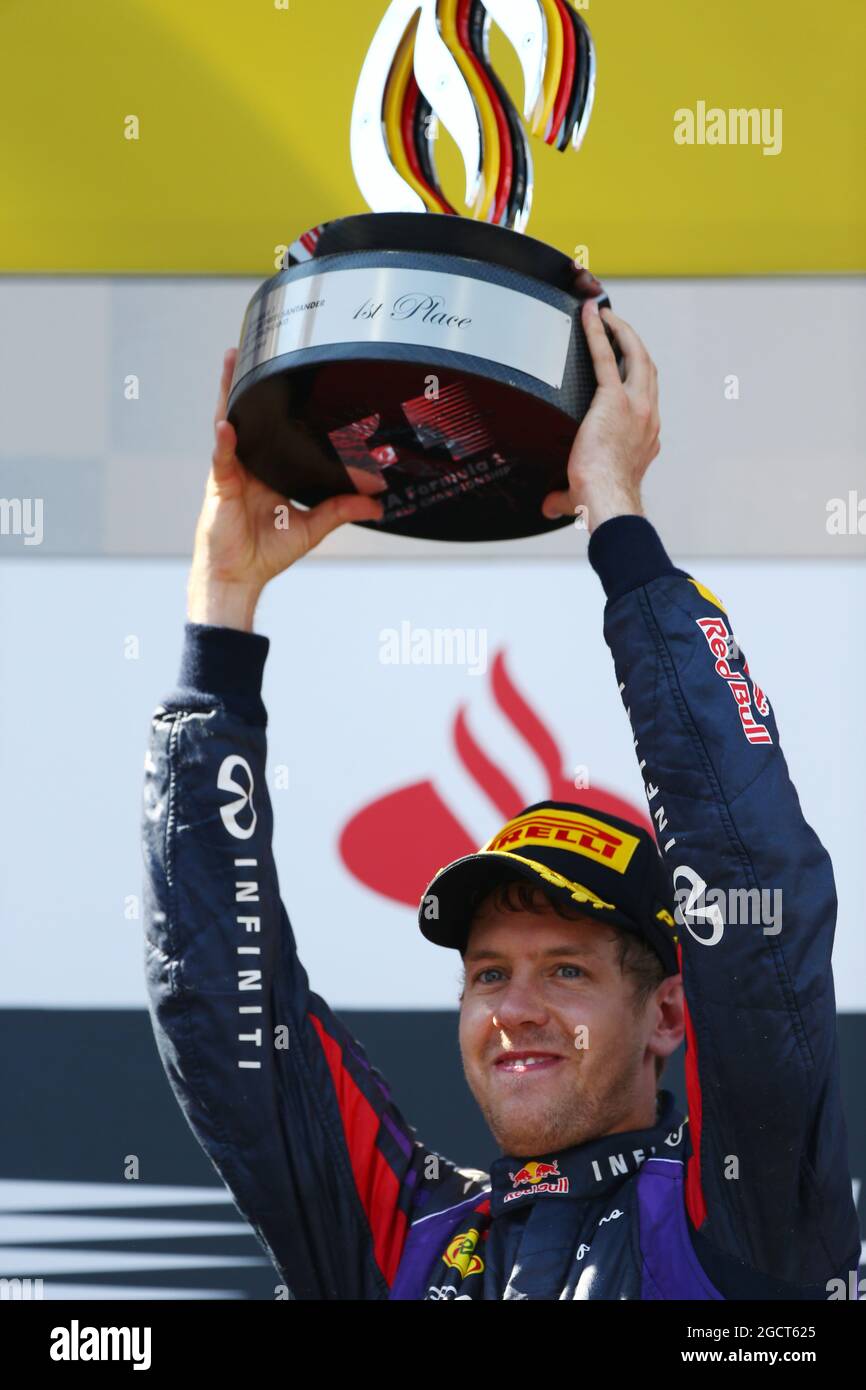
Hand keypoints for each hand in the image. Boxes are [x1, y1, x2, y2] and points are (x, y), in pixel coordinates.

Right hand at [187, 349, 383, 628]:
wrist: (239, 576)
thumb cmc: (266, 551)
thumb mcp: (313, 526)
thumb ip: (342, 508)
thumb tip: (377, 503)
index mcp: (269, 468)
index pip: (275, 427)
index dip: (279, 401)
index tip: (294, 374)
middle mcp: (249, 463)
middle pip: (248, 414)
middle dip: (247, 381)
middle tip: (252, 346)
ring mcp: (232, 471)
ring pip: (230, 423)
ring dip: (229, 392)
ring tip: (232, 361)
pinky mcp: (220, 486)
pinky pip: (222, 459)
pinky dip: (225, 442)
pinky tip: (227, 424)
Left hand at [541, 291, 660, 533]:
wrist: (607, 499)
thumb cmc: (601, 500)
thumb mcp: (583, 496)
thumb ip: (564, 496)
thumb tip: (548, 506)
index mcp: (645, 437)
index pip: (646, 399)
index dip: (638, 379)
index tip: (624, 367)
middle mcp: (647, 416)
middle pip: (647, 368)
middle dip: (634, 344)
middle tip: (618, 327)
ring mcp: (636, 404)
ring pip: (637, 354)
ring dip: (623, 331)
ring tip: (606, 314)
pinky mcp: (614, 398)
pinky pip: (606, 356)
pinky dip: (598, 332)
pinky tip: (591, 315)